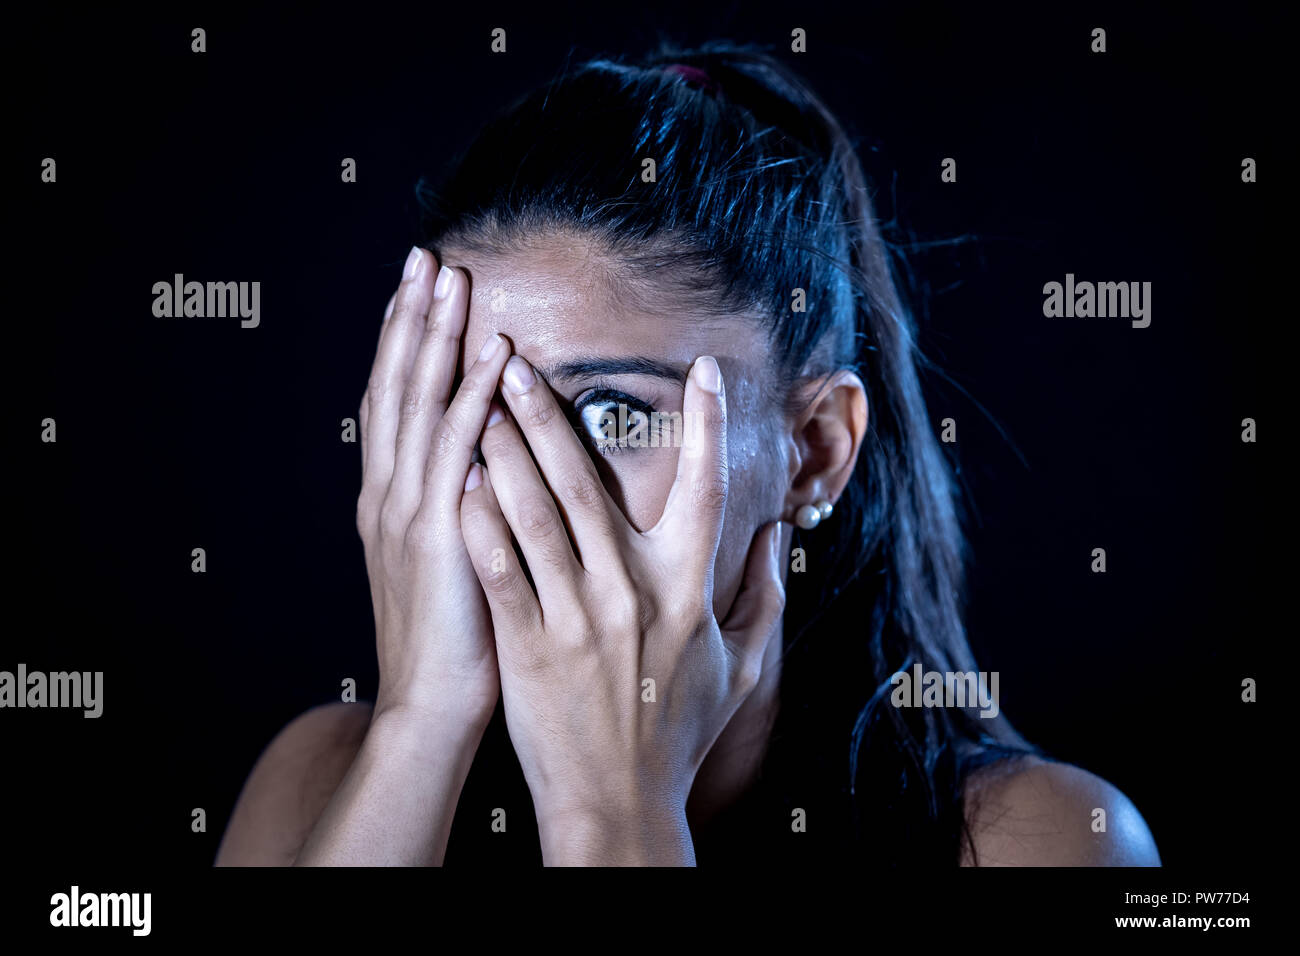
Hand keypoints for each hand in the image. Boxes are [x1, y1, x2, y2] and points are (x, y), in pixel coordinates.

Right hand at [357, 246, 512, 728]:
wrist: (430, 706)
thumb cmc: (454, 635)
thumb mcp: (445, 556)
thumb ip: (456, 501)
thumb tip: (483, 456)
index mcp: (390, 497)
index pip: (396, 401)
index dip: (404, 341)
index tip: (419, 288)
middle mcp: (389, 493)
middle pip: (396, 385)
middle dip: (410, 318)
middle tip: (425, 257)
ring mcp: (407, 510)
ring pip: (418, 404)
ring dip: (435, 337)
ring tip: (450, 279)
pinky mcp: (436, 534)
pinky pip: (458, 450)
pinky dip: (472, 396)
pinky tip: (492, 353)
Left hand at [459, 351, 784, 863]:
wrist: (620, 804)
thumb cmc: (680, 733)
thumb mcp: (741, 667)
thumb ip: (765, 594)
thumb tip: (779, 533)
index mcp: (690, 589)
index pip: (706, 488)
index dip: (709, 424)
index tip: (704, 368)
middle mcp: (634, 591)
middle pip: (587, 481)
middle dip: (548, 412)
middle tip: (515, 361)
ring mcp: (577, 616)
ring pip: (533, 512)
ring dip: (503, 448)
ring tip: (476, 400)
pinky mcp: (529, 642)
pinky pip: (499, 566)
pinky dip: (477, 516)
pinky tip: (457, 476)